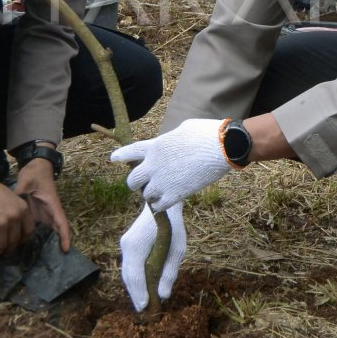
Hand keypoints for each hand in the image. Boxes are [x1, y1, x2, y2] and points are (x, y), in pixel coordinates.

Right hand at [0, 177, 34, 257]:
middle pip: (14, 241)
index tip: (15, 243)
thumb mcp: (10, 199)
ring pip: (2, 246)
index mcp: (23, 209)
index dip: (22, 240)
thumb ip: (15, 213)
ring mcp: (2, 224)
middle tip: (2, 249)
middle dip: (7, 247)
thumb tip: (13, 230)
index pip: (28, 231)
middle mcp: (15, 217)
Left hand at [14, 158, 70, 251]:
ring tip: (36, 260)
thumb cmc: (34, 174)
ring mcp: (44, 214)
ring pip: (47, 232)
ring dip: (45, 244)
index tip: (65, 250)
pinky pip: (36, 229)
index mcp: (52, 205)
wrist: (36, 167)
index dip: (65, 237)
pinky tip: (23, 247)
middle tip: (51, 262)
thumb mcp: (26, 181)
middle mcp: (50, 212)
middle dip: (56, 246)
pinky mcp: (36, 214)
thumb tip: (12, 202)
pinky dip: (33, 238)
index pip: (62, 223)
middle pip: (56, 231)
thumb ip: (19, 192)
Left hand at [109, 118, 231, 211]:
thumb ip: (168, 142)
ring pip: (145, 195)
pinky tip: (167, 201)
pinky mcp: (175, 194)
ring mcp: (163, 181)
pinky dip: (160, 205)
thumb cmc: (205, 133)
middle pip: (132, 180)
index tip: (113, 159)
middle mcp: (153, 165)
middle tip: (144, 184)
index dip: (120, 156)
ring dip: (150, 194)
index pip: (129, 152)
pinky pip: (157, 206)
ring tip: (160, 192)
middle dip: (136, 183)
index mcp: (154, 146)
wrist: (223, 147)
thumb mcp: (181, 130)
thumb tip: (167, 147)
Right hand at [119, 203, 186, 311]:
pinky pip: (129, 265)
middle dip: (135, 294)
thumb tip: (163, 295)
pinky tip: (141, 286)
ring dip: (133, 287)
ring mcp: (125, 244)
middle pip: (128, 276)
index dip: (139, 293)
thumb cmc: (173, 225)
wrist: (162, 203)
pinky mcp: (127, 243)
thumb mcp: (177, 249)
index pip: (136, 276)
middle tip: (143, 311)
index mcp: (137, 247)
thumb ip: (169, 272)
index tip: (144, 308)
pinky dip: (134, 277)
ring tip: (142, 302)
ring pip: (126, 271)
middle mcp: (126, 246)